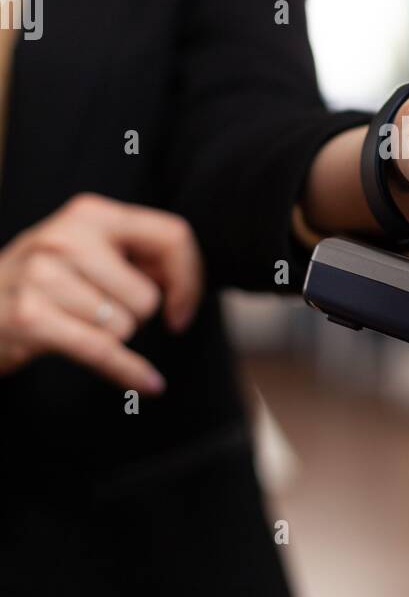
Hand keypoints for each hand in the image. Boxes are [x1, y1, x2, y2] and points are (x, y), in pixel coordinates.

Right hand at [0, 193, 203, 394]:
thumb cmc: (40, 281)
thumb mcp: (83, 250)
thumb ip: (136, 255)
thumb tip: (184, 287)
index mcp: (89, 212)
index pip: (171, 236)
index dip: (190, 279)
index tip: (182, 311)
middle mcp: (66, 237)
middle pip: (147, 296)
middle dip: (134, 316)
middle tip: (99, 312)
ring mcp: (44, 276)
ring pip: (124, 326)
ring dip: (109, 336)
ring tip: (73, 322)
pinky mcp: (31, 317)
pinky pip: (102, 351)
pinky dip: (128, 371)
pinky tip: (149, 384)